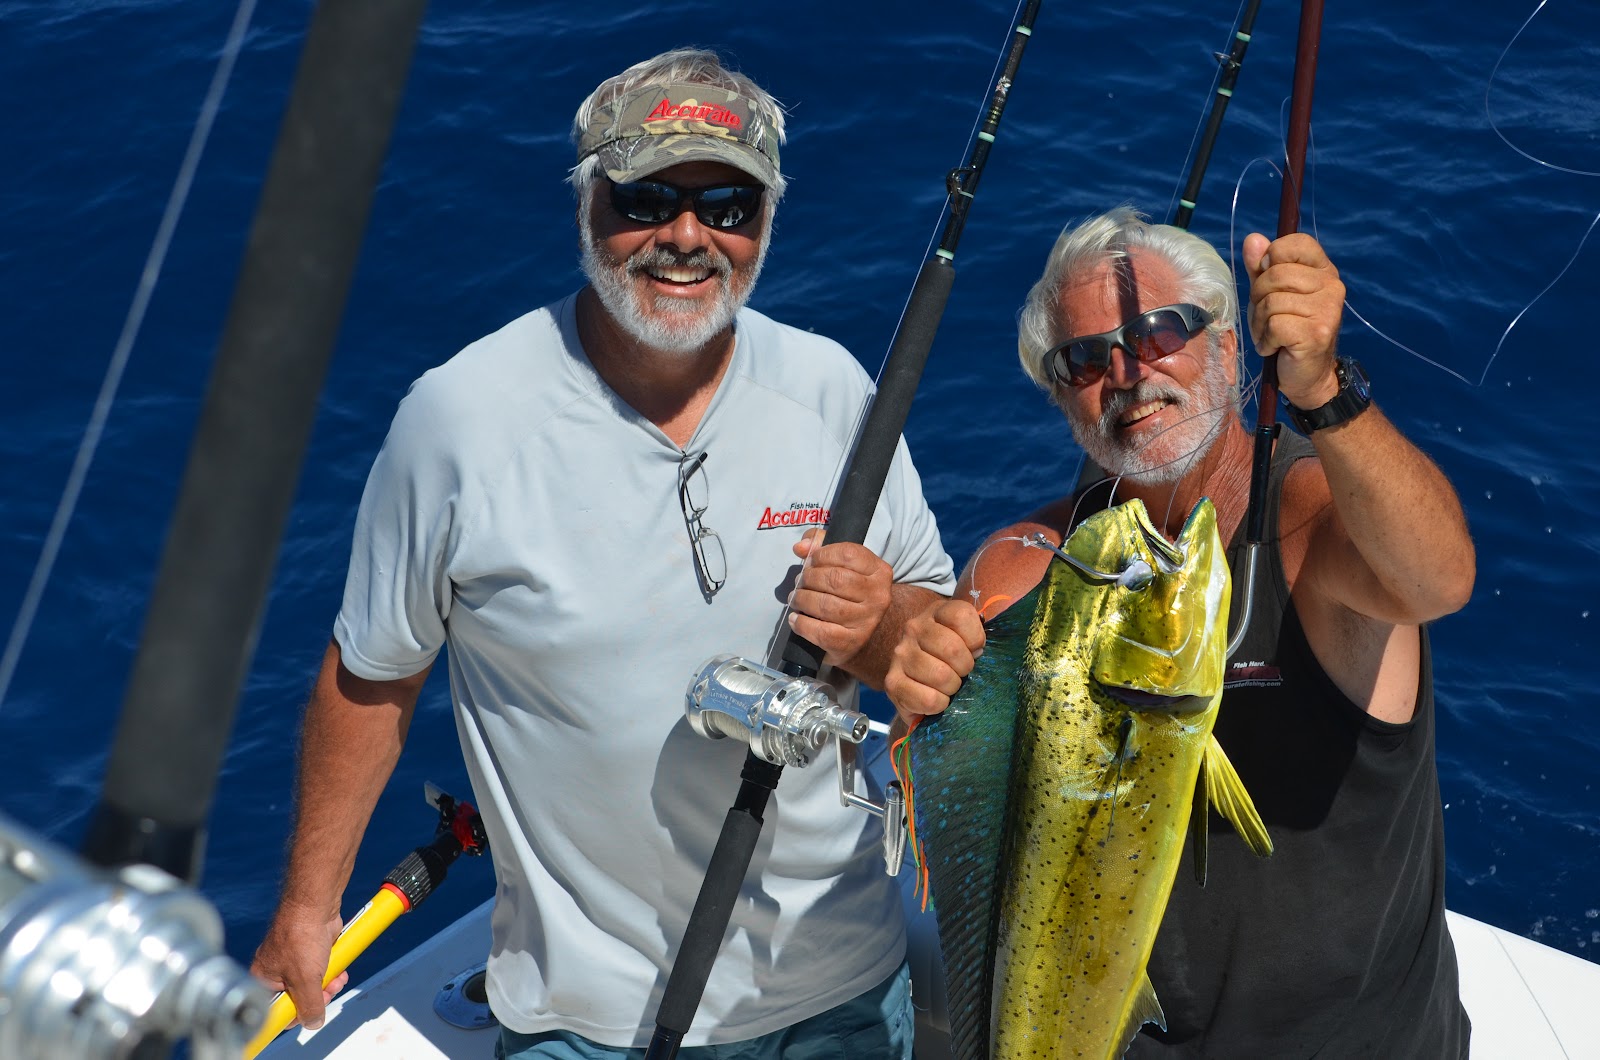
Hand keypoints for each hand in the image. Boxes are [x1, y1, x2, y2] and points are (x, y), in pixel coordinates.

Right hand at [250, 904, 347, 1030]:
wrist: (317, 905)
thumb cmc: (301, 935)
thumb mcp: (305, 981)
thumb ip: (309, 1006)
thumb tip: (313, 1022)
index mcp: (264, 978)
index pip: (275, 1009)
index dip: (294, 1014)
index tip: (308, 1015)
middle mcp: (277, 970)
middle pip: (298, 997)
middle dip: (317, 997)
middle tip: (327, 992)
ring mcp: (295, 960)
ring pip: (313, 984)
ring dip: (328, 984)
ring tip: (336, 978)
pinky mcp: (311, 951)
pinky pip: (322, 970)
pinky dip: (332, 971)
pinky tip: (339, 969)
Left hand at [787, 530, 892, 667]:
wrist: (868, 635)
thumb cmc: (851, 593)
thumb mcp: (844, 565)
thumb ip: (821, 546)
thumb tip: (801, 547)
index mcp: (880, 571)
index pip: (848, 553)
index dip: (822, 554)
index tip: (812, 561)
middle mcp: (878, 596)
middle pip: (834, 579)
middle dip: (809, 578)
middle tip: (800, 582)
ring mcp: (866, 621)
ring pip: (825, 605)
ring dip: (802, 600)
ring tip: (796, 599)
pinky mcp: (851, 642)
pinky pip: (820, 632)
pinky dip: (802, 624)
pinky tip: (795, 619)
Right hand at [883, 598, 986, 724]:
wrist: (923, 684)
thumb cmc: (953, 660)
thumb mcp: (968, 639)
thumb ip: (978, 638)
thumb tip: (978, 652)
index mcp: (936, 612)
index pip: (961, 616)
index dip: (975, 639)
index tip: (974, 650)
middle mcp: (914, 628)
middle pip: (952, 648)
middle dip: (965, 668)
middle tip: (962, 673)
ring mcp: (900, 654)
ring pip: (941, 675)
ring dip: (952, 687)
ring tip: (949, 686)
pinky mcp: (892, 682)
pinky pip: (928, 698)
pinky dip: (939, 704)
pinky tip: (938, 699)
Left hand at [1243, 231, 1346, 408]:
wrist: (1307, 376)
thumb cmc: (1286, 331)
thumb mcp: (1269, 295)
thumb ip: (1260, 268)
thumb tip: (1252, 239)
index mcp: (1323, 270)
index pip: (1293, 243)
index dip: (1271, 258)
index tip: (1268, 280)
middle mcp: (1331, 285)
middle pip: (1275, 274)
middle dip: (1258, 299)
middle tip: (1266, 318)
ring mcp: (1328, 309)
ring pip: (1271, 301)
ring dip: (1260, 323)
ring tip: (1271, 336)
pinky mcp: (1317, 332)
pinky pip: (1274, 324)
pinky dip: (1266, 340)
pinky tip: (1276, 347)